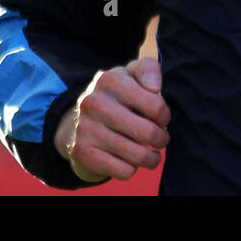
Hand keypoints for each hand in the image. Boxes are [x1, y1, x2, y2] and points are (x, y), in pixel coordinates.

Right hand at [54, 55, 171, 182]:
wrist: (75, 120)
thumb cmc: (117, 95)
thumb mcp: (130, 74)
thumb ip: (148, 69)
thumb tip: (156, 88)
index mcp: (109, 80)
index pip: (155, 105)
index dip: (165, 116)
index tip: (162, 118)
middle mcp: (94, 102)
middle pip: (148, 132)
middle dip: (162, 139)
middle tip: (161, 139)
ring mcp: (86, 128)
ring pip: (137, 155)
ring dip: (151, 157)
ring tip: (152, 154)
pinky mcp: (82, 152)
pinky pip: (123, 171)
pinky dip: (132, 168)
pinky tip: (130, 161)